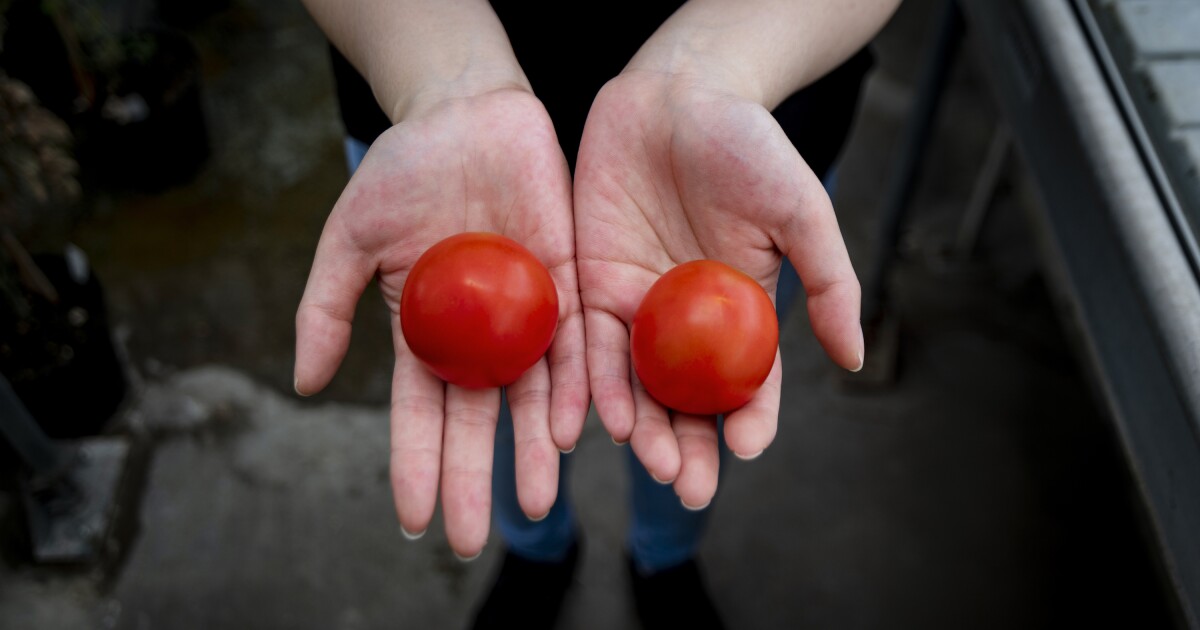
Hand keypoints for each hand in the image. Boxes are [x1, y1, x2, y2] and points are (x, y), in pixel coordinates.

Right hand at [295, 88, 587, 557]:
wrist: (465, 112)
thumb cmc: (403, 170)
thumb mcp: (348, 238)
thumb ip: (326, 308)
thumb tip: (302, 384)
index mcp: (426, 334)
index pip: (417, 414)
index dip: (414, 465)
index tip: (412, 520)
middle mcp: (479, 336)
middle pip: (476, 421)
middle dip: (472, 480)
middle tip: (468, 540)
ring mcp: (526, 313)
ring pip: (534, 396)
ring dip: (533, 452)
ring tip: (536, 504)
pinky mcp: (569, 281)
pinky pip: (577, 343)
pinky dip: (577, 387)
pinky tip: (573, 430)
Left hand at [575, 70, 863, 508]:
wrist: (676, 93)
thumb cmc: (748, 146)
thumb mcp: (801, 210)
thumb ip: (828, 282)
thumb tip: (854, 359)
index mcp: (743, 311)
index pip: (749, 382)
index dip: (751, 419)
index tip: (747, 448)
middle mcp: (689, 321)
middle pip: (688, 400)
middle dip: (689, 447)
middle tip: (688, 487)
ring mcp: (638, 307)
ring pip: (637, 385)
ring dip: (642, 428)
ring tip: (649, 461)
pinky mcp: (590, 284)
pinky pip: (586, 345)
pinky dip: (591, 384)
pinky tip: (595, 420)